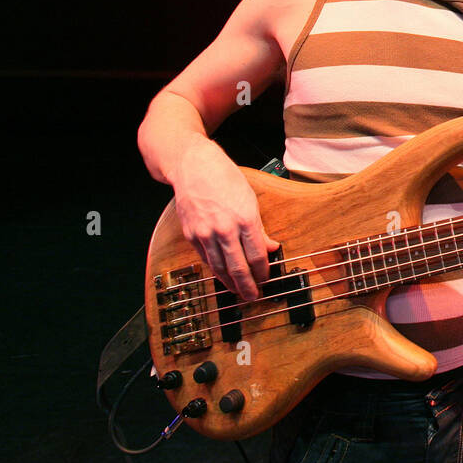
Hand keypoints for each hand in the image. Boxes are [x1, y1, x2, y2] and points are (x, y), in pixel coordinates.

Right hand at [170, 137, 279, 300]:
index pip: (257, 255)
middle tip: (254, 296)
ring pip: (220, 267)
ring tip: (238, 292)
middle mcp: (225, 229)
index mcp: (244, 219)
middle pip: (239, 267)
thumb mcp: (250, 199)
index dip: (263, 272)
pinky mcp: (191, 234)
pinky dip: (215, 270)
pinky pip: (206, 259)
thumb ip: (260, 228)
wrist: (192, 166)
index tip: (266, 279)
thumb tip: (271, 247)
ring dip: (231, 283)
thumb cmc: (224, 177)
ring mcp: (205, 233)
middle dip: (248, 286)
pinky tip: (222, 277)